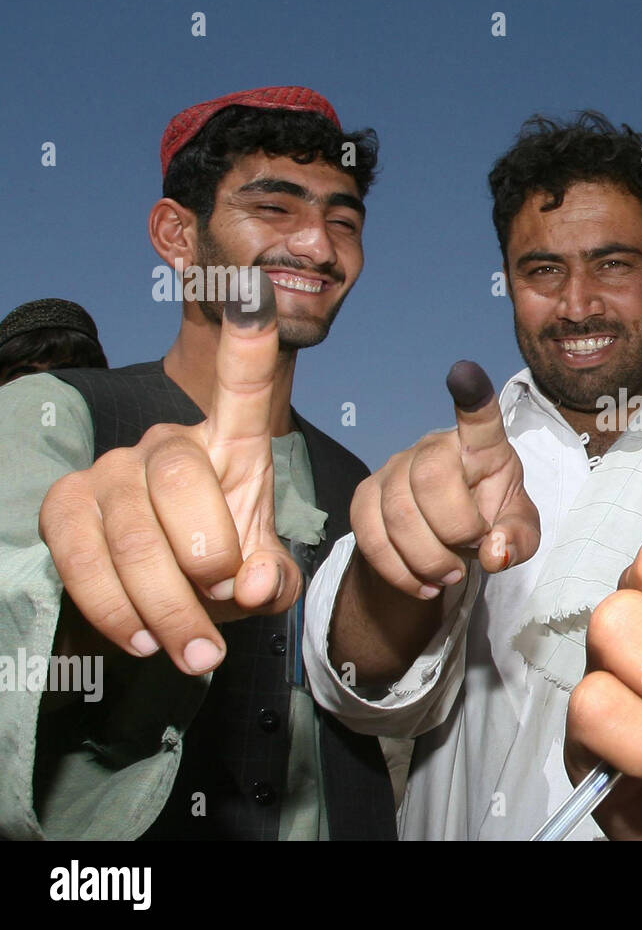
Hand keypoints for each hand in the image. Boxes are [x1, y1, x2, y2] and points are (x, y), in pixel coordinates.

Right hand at [41, 269, 300, 675]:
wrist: (160, 609)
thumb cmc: (220, 576)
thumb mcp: (260, 578)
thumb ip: (272, 578)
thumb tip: (253, 581)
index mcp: (231, 447)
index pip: (243, 390)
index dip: (249, 344)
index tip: (255, 292)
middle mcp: (168, 443)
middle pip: (181, 477)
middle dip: (208, 553)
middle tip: (226, 597)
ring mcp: (110, 469)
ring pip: (131, 530)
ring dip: (168, 604)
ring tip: (198, 653)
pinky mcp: (64, 506)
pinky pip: (83, 557)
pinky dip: (119, 609)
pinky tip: (146, 640)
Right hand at [348, 361, 539, 599]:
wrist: (448, 540)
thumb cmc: (492, 519)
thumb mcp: (519, 531)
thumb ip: (517, 539)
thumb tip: (494, 552)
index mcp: (483, 447)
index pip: (478, 419)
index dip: (472, 397)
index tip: (464, 374)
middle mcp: (434, 447)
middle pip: (429, 477)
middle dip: (454, 529)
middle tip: (471, 551)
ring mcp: (394, 468)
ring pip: (396, 512)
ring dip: (427, 557)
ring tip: (450, 573)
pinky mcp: (365, 496)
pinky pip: (368, 534)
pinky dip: (397, 570)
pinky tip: (423, 583)